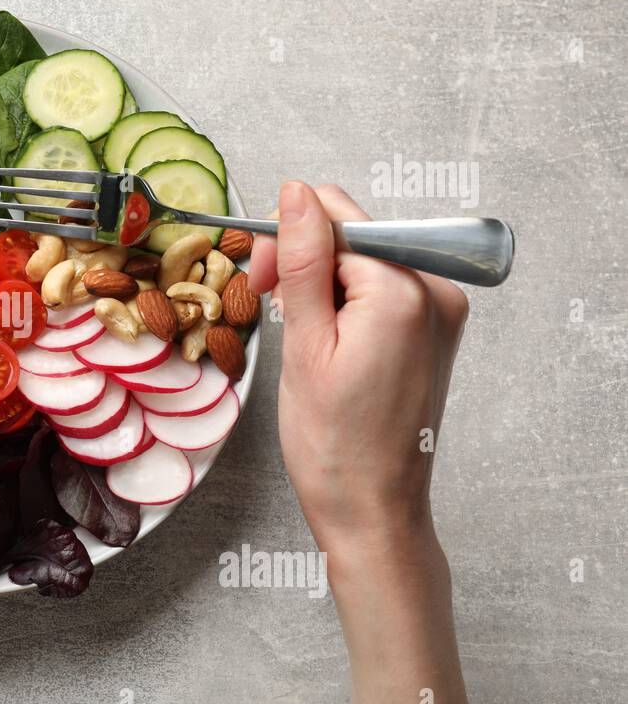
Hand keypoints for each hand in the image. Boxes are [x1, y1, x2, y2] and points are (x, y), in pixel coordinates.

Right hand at [249, 182, 475, 703]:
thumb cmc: (333, 445)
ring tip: (301, 336)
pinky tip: (327, 342)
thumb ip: (301, 261)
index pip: (338, 216)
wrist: (372, 511)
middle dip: (306, 261)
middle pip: (356, 234)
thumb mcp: (303, 345)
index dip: (288, 241)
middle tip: (272, 310)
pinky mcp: (436, 330)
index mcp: (406, 290)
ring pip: (365, 261)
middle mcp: (438, 290)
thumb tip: (296, 192)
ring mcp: (443, 311)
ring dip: (323, 284)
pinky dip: (348, 304)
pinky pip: (383, 289)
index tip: (261, 284)